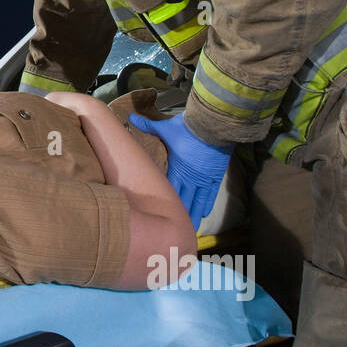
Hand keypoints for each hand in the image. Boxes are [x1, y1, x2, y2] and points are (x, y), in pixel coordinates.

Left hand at [129, 112, 231, 226]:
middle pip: (182, 200)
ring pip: (197, 201)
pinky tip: (204, 213)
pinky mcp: (215, 175)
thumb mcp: (165, 128)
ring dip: (193, 214)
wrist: (211, 124)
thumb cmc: (187, 127)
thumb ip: (148, 126)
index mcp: (176, 168)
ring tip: (189, 228)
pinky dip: (207, 204)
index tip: (158, 216)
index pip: (167, 190)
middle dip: (178, 215)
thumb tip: (131, 117)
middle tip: (172, 229)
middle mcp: (190, 177)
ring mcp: (203, 178)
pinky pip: (211, 194)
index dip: (163, 204)